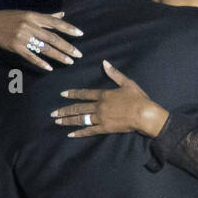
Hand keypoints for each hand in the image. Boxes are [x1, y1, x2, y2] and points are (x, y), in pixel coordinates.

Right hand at [0, 10, 82, 70]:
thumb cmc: (12, 18)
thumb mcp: (28, 14)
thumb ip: (47, 16)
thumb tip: (63, 14)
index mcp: (34, 16)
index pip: (55, 22)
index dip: (69, 28)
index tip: (81, 34)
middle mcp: (29, 26)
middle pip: (52, 38)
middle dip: (67, 47)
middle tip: (79, 54)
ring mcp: (22, 37)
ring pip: (44, 48)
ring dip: (58, 56)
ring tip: (69, 61)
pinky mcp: (16, 47)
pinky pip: (31, 56)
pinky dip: (40, 62)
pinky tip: (50, 67)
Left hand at [51, 60, 168, 137]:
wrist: (144, 114)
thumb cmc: (138, 98)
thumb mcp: (127, 82)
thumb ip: (114, 73)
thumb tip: (104, 62)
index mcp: (103, 94)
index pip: (84, 93)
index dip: (72, 94)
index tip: (62, 94)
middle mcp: (99, 106)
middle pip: (78, 108)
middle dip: (64, 110)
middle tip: (53, 113)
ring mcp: (101, 118)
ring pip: (81, 119)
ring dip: (68, 120)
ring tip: (57, 122)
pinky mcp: (105, 128)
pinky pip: (89, 131)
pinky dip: (80, 133)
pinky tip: (71, 134)